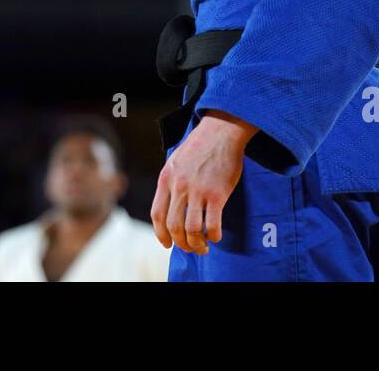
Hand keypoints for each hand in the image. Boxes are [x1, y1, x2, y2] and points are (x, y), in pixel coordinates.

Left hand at [150, 110, 256, 253]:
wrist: (221, 131)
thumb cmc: (200, 145)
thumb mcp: (175, 161)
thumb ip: (171, 182)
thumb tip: (170, 206)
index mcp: (166, 179)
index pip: (157, 215)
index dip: (161, 234)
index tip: (167, 244)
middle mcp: (179, 187)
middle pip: (174, 226)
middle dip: (181, 243)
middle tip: (190, 248)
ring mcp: (198, 191)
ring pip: (192, 229)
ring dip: (197, 243)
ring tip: (203, 246)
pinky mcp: (217, 194)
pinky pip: (212, 224)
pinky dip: (214, 235)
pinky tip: (216, 236)